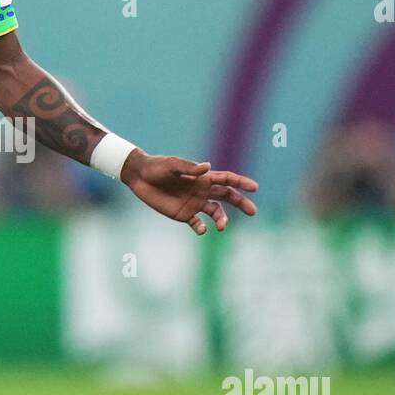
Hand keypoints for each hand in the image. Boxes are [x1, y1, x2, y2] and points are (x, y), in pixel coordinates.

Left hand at [120, 150, 258, 235]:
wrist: (139, 177)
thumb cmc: (156, 167)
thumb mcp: (171, 165)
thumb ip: (189, 167)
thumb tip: (207, 167)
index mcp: (202, 177)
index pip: (226, 180)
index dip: (241, 183)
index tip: (255, 187)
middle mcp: (201, 190)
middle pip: (227, 197)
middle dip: (241, 203)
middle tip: (253, 211)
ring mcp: (194, 203)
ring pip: (215, 212)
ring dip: (222, 219)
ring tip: (222, 226)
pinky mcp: (183, 214)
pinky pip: (197, 223)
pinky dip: (202, 228)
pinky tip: (202, 230)